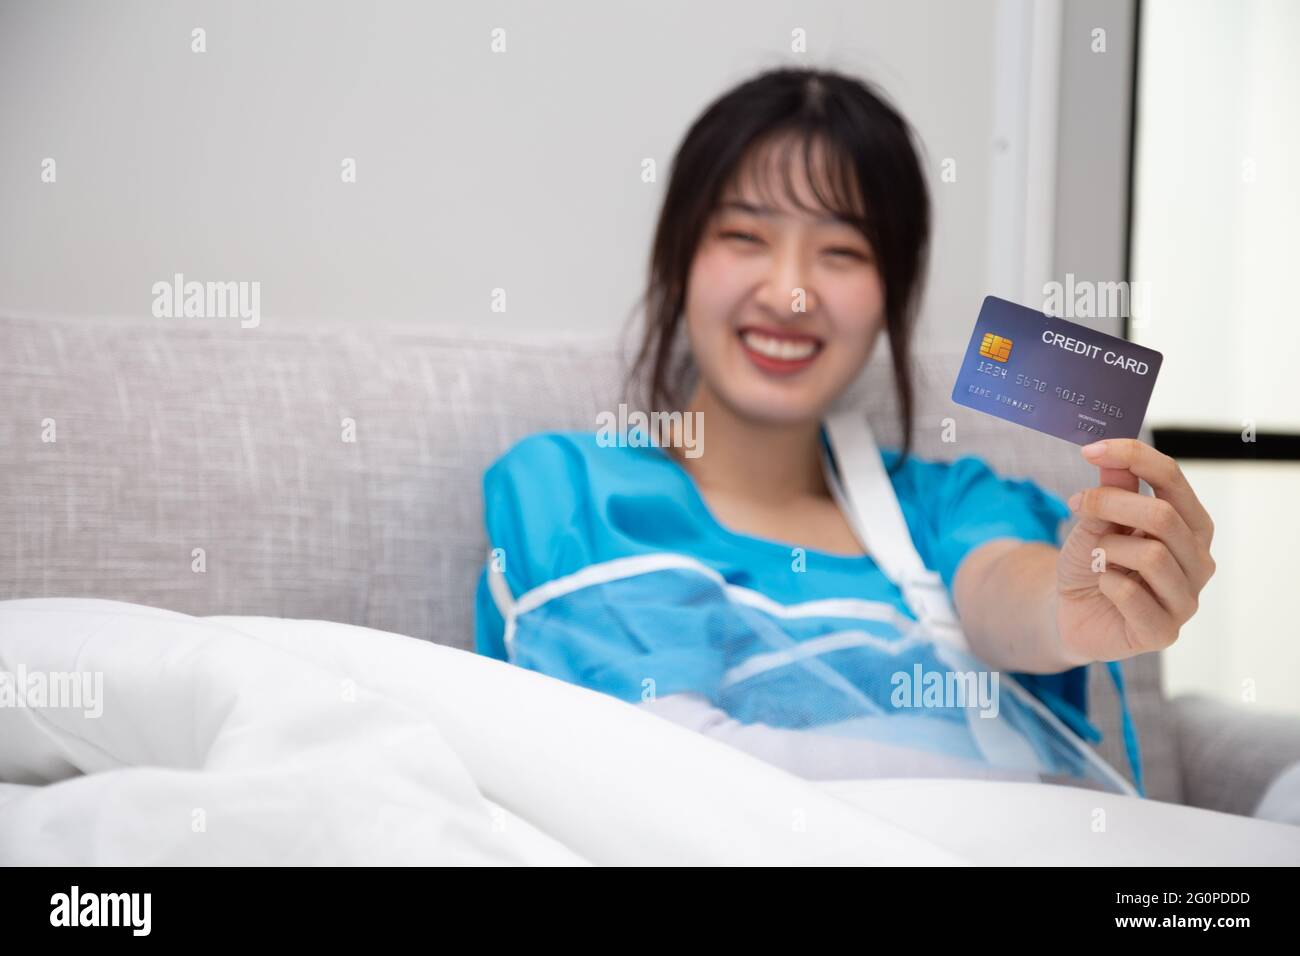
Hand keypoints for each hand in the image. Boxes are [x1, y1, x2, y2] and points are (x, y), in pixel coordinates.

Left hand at [1055, 438, 1215, 663]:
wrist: (1071, 611)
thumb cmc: (1092, 563)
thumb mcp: (1095, 520)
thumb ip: (1110, 490)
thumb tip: (1111, 456)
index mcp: (1190, 525)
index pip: (1172, 478)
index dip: (1134, 457)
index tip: (1091, 450)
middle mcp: (1198, 560)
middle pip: (1163, 516)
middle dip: (1111, 505)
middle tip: (1078, 505)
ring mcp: (1186, 599)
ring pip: (1151, 555)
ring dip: (1108, 549)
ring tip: (1097, 558)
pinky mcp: (1163, 631)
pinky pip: (1131, 594)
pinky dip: (1105, 582)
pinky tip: (1103, 586)